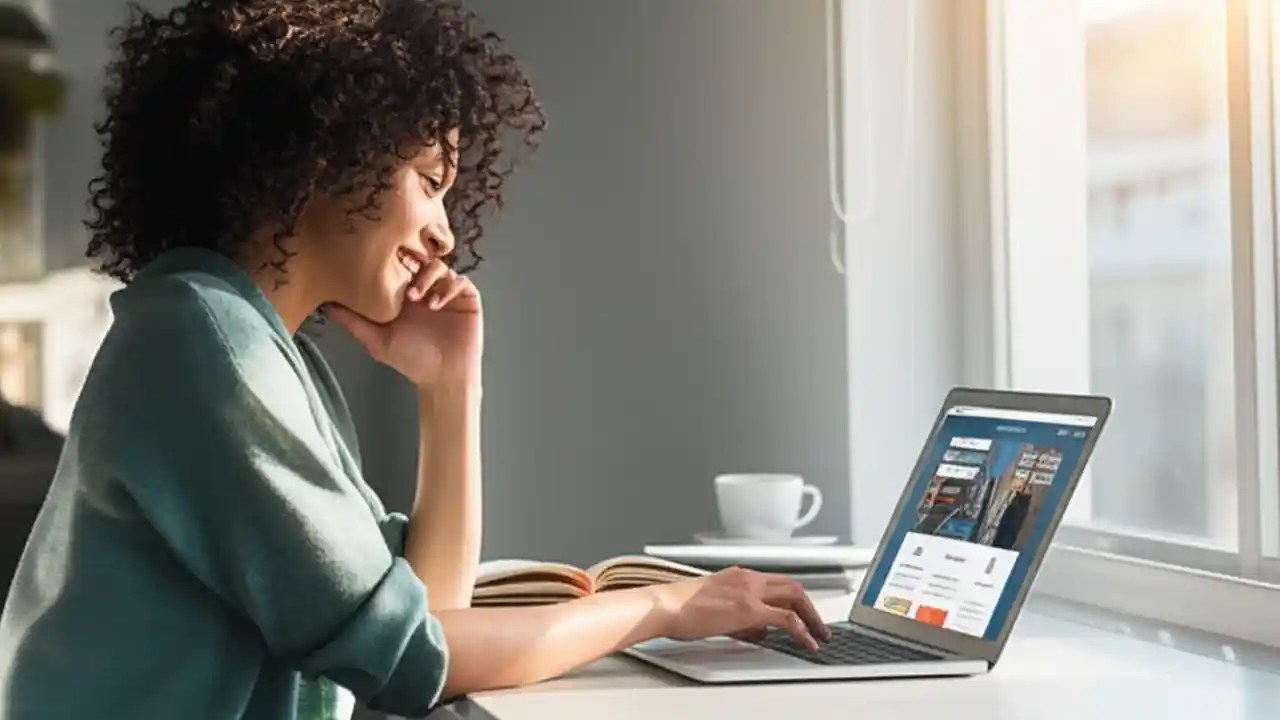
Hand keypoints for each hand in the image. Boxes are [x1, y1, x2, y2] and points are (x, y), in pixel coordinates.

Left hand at [326, 260, 482, 388]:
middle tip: (401, 274)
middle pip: (421, 258)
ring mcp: (447, 291)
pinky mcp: (467, 298)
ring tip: (417, 297)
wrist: (443, 378)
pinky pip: (461, 281)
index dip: (392, 258)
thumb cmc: (411, 360)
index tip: (380, 259)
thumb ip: (352, 321)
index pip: (399, 264)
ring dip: (428, 277)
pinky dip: (448, 288)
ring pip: (440, 266)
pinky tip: (436, 304)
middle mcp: (427, 287)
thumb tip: (324, 305)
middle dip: (412, 261)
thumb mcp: (376, 340)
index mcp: (405, 293)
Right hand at [653, 567, 831, 650]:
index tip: (805, 614)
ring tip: (819, 635)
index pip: (779, 582)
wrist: (667, 605)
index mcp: (741, 576)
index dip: (797, 599)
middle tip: (820, 626)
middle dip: (811, 608)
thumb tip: (761, 631)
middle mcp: (749, 578)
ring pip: (795, 597)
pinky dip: (801, 630)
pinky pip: (785, 618)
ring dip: (811, 617)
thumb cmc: (682, 608)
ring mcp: (751, 591)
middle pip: (793, 587)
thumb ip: (743, 618)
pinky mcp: (749, 609)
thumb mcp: (718, 609)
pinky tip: (807, 642)